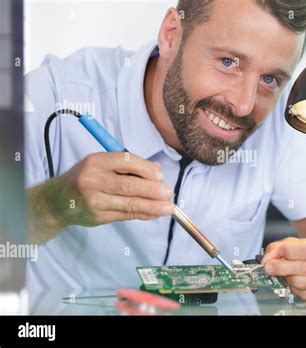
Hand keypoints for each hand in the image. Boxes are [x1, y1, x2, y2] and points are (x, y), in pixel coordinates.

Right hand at [45, 152, 174, 226]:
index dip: (145, 169)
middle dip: (153, 190)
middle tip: (169, 192)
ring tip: (169, 207)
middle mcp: (93, 180)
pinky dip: (143, 214)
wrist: (57, 201)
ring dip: (153, 206)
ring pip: (130, 203)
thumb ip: (128, 166)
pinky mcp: (98, 217)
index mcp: (95, 162)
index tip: (160, 175)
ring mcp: (95, 201)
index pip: (126, 161)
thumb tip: (157, 170)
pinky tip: (155, 214)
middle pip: (129, 185)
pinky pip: (126, 215)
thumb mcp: (101, 164)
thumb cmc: (86, 178)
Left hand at [262, 233, 305, 300]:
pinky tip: (293, 279)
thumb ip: (283, 245)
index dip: (288, 252)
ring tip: (284, 272)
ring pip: (300, 282)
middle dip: (281, 267)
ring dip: (286, 277)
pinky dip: (293, 287)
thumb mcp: (302, 241)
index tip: (275, 254)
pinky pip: (302, 294)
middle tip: (269, 266)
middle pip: (302, 268)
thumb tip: (268, 257)